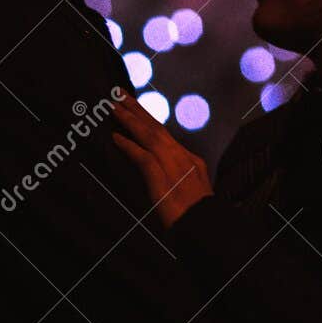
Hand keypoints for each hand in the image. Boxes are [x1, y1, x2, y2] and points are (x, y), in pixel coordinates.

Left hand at [112, 93, 213, 228]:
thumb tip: (162, 171)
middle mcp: (182, 158)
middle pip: (156, 127)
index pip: (164, 133)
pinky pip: (143, 158)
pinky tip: (116, 137)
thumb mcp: (194, 190)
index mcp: (190, 160)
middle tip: (119, 93)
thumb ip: (180, 176)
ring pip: (149, 135)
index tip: (133, 106)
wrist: (207, 229)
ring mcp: (174, 166)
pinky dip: (129, 146)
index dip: (146, 118)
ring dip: (130, 120)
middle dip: (136, 109)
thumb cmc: (199, 216)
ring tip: (114, 107)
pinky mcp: (164, 180)